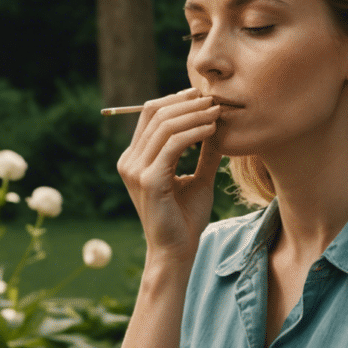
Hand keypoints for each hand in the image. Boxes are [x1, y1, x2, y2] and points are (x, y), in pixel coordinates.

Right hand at [117, 88, 223, 266]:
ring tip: (217, 111)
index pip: (151, 115)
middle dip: (186, 102)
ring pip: (165, 125)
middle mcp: (129, 161)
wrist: (177, 251)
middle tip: (213, 98)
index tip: (203, 95)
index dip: (177, 99)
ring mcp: (135, 170)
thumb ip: (204, 152)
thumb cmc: (185, 218)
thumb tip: (217, 124)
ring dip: (194, 114)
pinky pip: (173, 145)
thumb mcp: (197, 177)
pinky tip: (212, 129)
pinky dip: (194, 132)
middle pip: (155, 113)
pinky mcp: (148, 180)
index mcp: (135, 158)